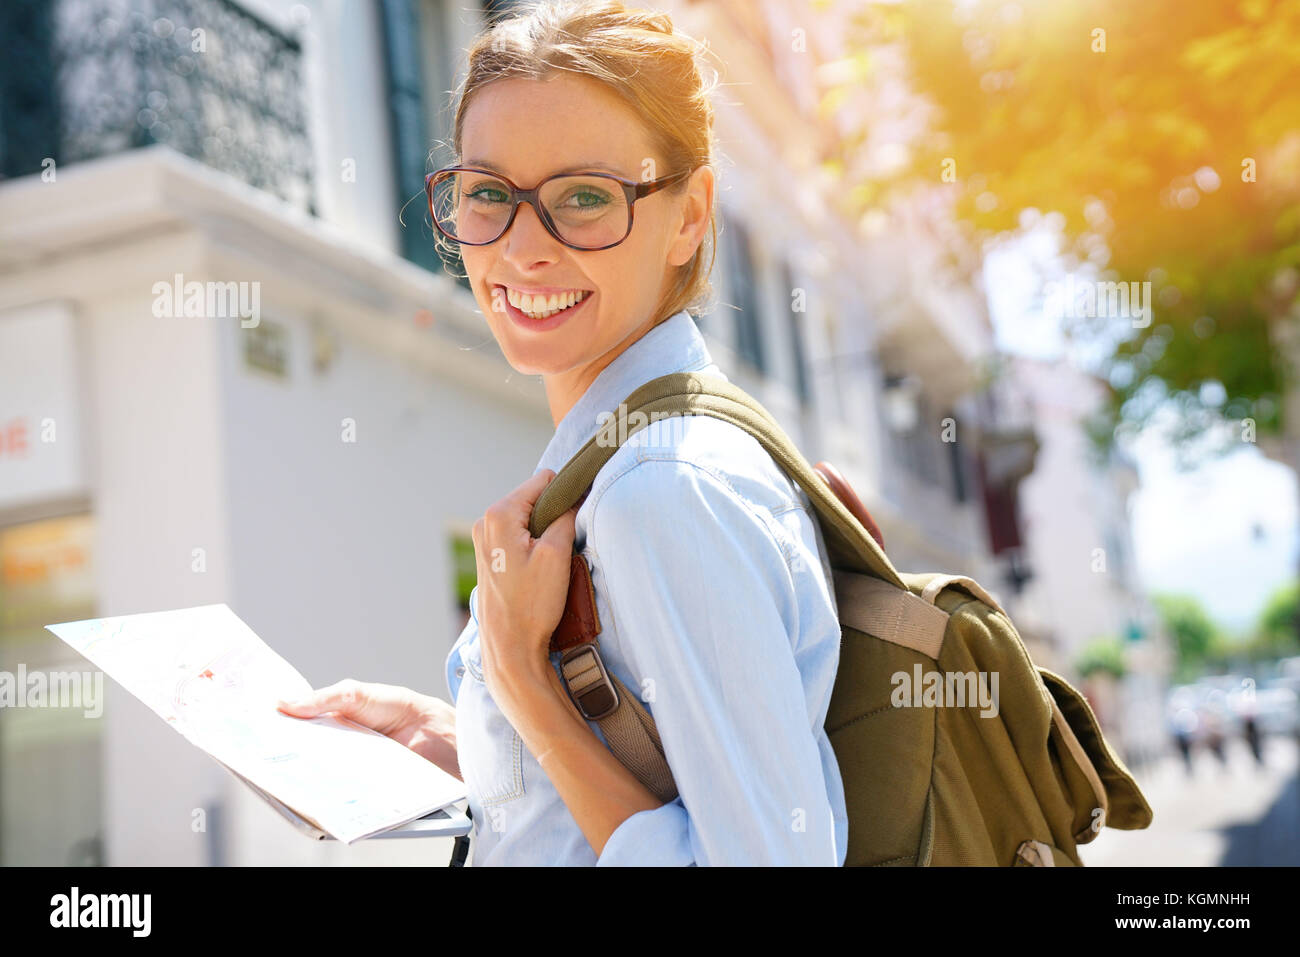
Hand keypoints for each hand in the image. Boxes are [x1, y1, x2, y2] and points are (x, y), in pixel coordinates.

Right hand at [276, 680, 460, 780]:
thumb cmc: (394, 707)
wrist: (431, 730)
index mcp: (328, 726)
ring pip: (317, 781)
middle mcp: (333, 750)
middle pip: (301, 760)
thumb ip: (321, 699)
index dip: (276, 737)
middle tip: (267, 761)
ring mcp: (346, 771)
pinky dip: (331, 795)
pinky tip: (324, 792)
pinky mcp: (360, 790)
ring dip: (307, 780)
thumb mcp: (354, 694)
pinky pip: (339, 796)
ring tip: (291, 779)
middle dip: (285, 761)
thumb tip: (281, 703)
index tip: (253, 738)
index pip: (294, 735)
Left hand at [471, 468, 578, 712]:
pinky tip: (540, 568)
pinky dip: (533, 544)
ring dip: (544, 532)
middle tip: (564, 544)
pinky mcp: (489, 557)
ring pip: (527, 519)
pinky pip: (518, 536)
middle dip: (554, 514)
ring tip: (552, 560)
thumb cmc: (531, 604)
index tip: (579, 514)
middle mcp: (485, 523)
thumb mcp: (556, 554)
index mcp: (499, 515)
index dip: (566, 493)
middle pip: (533, 499)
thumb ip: (565, 517)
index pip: (543, 481)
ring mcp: (483, 541)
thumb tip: (574, 496)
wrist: (510, 647)